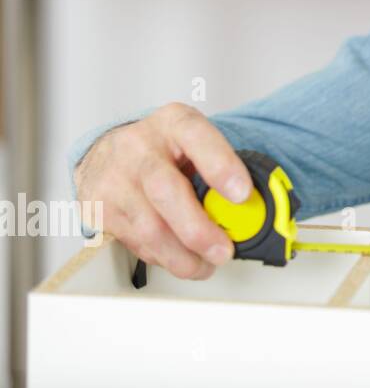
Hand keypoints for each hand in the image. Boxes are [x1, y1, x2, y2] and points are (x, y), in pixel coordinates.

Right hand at [73, 103, 250, 279]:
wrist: (108, 153)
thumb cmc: (162, 149)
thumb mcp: (192, 142)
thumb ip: (218, 167)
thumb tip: (252, 208)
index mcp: (173, 123)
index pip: (196, 135)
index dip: (220, 165)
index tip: (242, 194)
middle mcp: (139, 147)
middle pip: (166, 190)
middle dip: (198, 229)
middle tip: (223, 251)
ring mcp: (115, 178)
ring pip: (148, 227)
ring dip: (182, 256)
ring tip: (205, 265)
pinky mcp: (99, 209)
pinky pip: (135, 242)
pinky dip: (162, 257)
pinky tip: (179, 258)